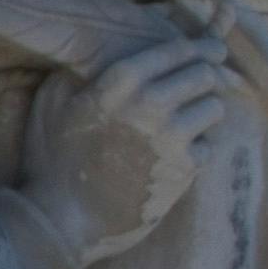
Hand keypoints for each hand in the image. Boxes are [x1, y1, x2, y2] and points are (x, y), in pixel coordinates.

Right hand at [38, 33, 246, 268]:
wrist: (61, 220)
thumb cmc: (54, 161)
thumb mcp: (53, 105)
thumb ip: (79, 70)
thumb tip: (103, 47)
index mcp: (118, 84)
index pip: (176, 50)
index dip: (197, 48)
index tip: (210, 50)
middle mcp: (149, 104)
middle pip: (204, 73)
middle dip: (203, 79)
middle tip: (198, 86)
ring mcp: (170, 137)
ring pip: (214, 107)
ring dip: (204, 113)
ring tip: (185, 122)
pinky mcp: (184, 168)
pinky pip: (210, 144)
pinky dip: (199, 148)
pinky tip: (175, 156)